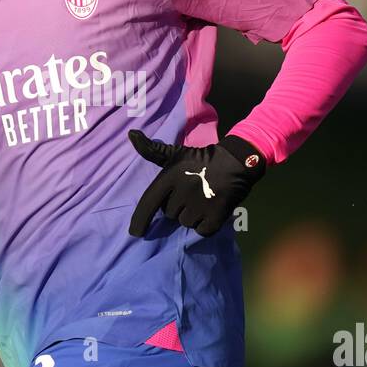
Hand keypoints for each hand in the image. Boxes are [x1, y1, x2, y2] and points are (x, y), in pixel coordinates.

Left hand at [127, 129, 266, 237]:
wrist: (236, 162)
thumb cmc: (201, 159)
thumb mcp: (175, 153)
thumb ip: (151, 150)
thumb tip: (130, 134)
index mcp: (170, 176)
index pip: (149, 201)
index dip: (140, 219)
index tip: (136, 233)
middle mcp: (183, 191)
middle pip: (169, 214)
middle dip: (176, 207)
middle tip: (189, 194)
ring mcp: (200, 204)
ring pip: (185, 222)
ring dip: (191, 216)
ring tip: (200, 202)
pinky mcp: (216, 215)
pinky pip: (201, 230)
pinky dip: (204, 225)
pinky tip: (209, 212)